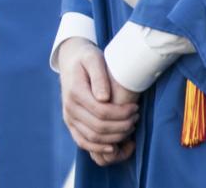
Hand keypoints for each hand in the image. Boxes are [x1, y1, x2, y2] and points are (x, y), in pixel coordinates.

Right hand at [59, 38, 138, 162]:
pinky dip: (99, 149)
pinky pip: (83, 142)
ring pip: (93, 138)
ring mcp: (69, 117)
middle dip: (122, 126)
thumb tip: (104, 98)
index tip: (135, 108)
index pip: (102, 112)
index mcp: (75, 92)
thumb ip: (99, 76)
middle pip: (99, 128)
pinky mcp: (71, 124)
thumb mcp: (94, 58)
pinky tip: (114, 147)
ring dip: (115, 138)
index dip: (122, 114)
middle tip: (136, 118)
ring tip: (130, 127)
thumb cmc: (87, 58)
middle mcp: (69, 108)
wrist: (71, 59)